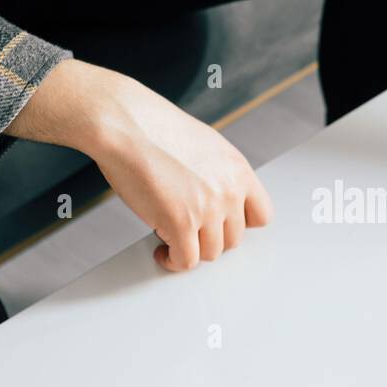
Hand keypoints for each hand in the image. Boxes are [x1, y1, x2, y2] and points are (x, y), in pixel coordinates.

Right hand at [10, 60, 272, 270]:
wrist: (125, 124)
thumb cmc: (153, 129)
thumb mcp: (205, 145)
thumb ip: (218, 175)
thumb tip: (216, 199)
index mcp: (238, 170)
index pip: (261, 216)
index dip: (239, 225)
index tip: (222, 227)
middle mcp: (229, 190)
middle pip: (233, 239)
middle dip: (209, 238)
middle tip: (189, 232)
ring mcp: (207, 209)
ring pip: (210, 253)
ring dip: (190, 250)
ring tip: (171, 238)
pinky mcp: (181, 224)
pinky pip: (186, 261)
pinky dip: (173, 261)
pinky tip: (163, 251)